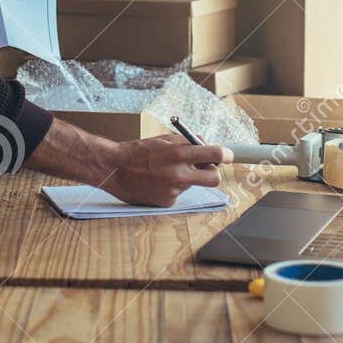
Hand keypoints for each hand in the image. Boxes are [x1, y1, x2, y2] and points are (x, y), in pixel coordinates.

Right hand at [103, 134, 231, 206]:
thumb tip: (206, 145)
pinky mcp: (166, 202)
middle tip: (206, 168)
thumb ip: (187, 142)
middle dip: (214, 173)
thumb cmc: (138, 151)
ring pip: (192, 184)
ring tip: (164, 171)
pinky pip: (179, 193)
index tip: (228, 155)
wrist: (114, 169)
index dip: (226, 155)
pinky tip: (156, 182)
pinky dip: (172, 187)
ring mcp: (173, 190)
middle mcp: (178, 174)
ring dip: (185, 177)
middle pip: (214, 178)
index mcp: (178, 154)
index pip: (213, 154)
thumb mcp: (163, 140)